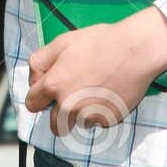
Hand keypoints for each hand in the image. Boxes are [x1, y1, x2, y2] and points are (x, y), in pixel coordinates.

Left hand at [25, 7, 166, 133]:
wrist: (134, 50)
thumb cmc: (99, 42)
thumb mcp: (62, 42)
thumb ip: (40, 61)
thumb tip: (34, 79)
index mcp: (54, 85)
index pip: (32, 104)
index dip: (38, 97)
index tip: (47, 93)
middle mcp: (68, 105)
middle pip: (54, 124)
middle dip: (59, 114)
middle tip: (72, 96)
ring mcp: (89, 115)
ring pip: (77, 123)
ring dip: (80, 113)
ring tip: (94, 90)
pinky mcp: (108, 120)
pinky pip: (98, 121)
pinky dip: (100, 111)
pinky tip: (108, 92)